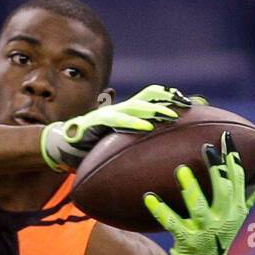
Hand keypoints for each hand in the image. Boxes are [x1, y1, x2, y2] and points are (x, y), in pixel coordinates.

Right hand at [41, 85, 192, 172]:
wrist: (64, 149)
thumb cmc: (92, 151)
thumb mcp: (118, 147)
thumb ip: (136, 146)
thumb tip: (162, 158)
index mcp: (129, 112)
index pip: (154, 96)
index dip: (172, 97)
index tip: (191, 105)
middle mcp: (122, 109)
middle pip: (150, 95)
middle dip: (169, 99)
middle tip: (186, 108)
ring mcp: (110, 113)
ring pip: (137, 105)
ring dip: (156, 109)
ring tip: (171, 115)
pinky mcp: (97, 121)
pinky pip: (118, 119)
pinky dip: (134, 122)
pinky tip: (146, 127)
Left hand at [143, 131, 254, 254]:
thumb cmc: (220, 233)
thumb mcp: (238, 214)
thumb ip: (253, 191)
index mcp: (237, 209)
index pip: (239, 179)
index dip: (233, 158)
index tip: (226, 136)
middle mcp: (224, 219)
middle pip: (223, 190)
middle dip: (216, 168)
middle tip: (206, 147)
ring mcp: (206, 231)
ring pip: (199, 207)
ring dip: (191, 188)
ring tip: (180, 169)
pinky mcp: (188, 241)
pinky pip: (171, 224)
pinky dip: (160, 211)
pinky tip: (149, 197)